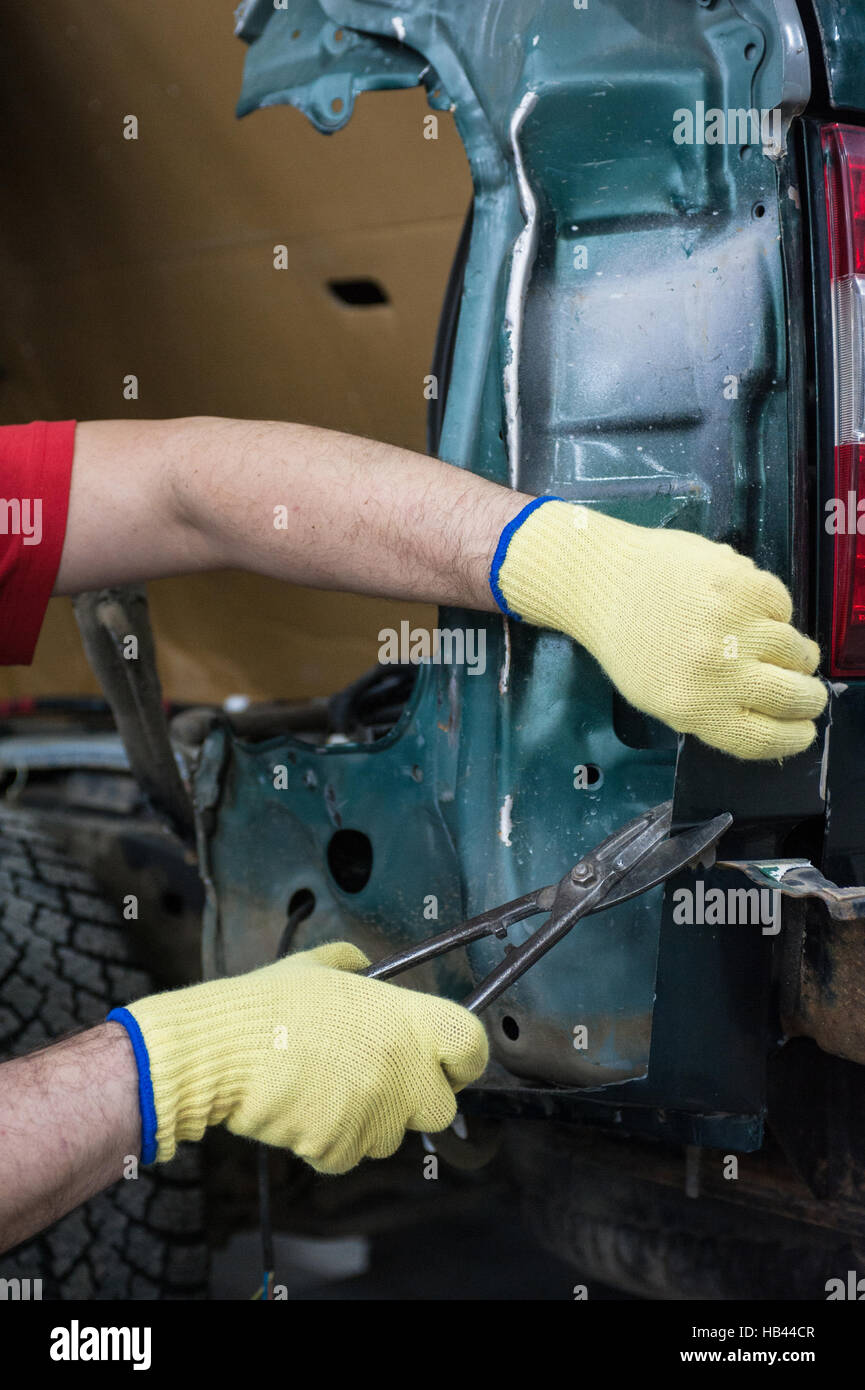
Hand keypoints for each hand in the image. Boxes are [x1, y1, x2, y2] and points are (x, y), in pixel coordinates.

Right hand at [112, 943, 488, 1173]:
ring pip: (392, 1135)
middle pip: (441, 1107)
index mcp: (410, 1021)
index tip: (446, 1060)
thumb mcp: (319, 965)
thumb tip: (364, 968)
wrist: (224, 1049)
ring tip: (324, 1089)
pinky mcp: (343, 1148)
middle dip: (414, 1099)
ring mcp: (376, 1114)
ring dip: (368, 1121)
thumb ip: (354, 965)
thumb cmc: (270, 1005)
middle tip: (376, 1079)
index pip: (473, 1047)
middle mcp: (404, 1070)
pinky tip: (302, 1110)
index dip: (463, 1057)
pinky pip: (349, 1154)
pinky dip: (330, 1141)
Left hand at [494, 500, 826, 760]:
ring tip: (774, 648)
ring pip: (797, 651)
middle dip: (809, 699)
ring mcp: (735, 625)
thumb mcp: (661, 698)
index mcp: (695, 709)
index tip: (803, 729)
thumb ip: (715, 712)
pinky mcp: (744, 583)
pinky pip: (784, 606)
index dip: (794, 738)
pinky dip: (775, 611)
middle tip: (806, 691)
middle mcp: (720, 671)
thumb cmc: (630, 644)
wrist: (606, 582)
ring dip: (794, 654)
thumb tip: (773, 721)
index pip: (768, 740)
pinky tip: (748, 610)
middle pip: (795, 699)